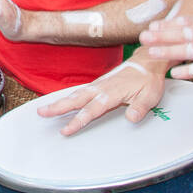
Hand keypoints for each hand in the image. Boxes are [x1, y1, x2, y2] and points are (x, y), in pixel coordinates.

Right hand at [35, 57, 164, 135]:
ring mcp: (98, 85)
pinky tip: (62, 102)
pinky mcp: (99, 84)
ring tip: (44, 109)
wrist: (148, 62)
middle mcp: (101, 88)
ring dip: (59, 102)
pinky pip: (80, 91)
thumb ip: (140, 107)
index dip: (78, 121)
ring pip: (75, 94)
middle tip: (41, 113)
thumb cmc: (149, 79)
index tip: (66, 130)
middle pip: (75, 99)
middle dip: (57, 107)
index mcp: (111, 92)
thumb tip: (131, 119)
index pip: (91, 110)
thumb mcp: (151, 95)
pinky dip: (68, 97)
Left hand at [143, 0, 192, 84]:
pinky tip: (175, 73)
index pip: (191, 22)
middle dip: (163, 35)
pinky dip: (190, 70)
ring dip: (170, 51)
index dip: (170, 24)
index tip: (153, 25)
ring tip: (152, 52)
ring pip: (192, 49)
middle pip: (187, 33)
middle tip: (143, 36)